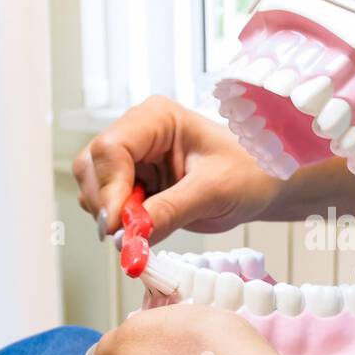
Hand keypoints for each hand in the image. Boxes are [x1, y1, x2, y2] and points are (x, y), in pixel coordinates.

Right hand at [72, 96, 283, 243]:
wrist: (262, 184)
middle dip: (106, 204)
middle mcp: (137, 133)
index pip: (111, 148)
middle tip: (129, 235)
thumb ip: (170, 211)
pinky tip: (144, 228)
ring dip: (111, 215)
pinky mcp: (133, 184)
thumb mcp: (214, 192)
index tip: (118, 224)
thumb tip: (129, 236)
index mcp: (157, 118)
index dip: (108, 188)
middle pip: (92, 166)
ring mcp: (132, 159)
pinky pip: (107, 204)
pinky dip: (118, 223)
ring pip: (92, 186)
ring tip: (145, 229)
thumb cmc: (250, 172)